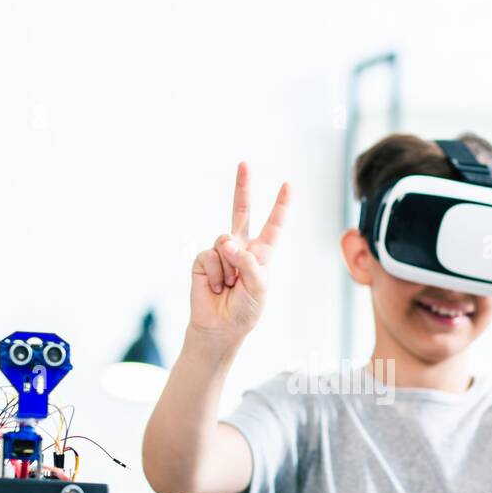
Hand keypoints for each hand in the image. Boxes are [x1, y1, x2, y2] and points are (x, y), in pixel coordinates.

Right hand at [188, 162, 290, 349]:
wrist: (219, 328)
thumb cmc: (245, 310)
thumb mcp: (259, 288)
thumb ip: (249, 263)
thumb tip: (226, 242)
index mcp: (261, 254)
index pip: (273, 225)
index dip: (281, 206)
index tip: (288, 185)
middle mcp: (241, 248)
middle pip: (241, 211)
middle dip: (242, 187)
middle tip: (244, 163)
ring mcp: (221, 252)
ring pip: (225, 241)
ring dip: (229, 267)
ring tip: (230, 286)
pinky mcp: (203, 260)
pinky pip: (210, 256)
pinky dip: (215, 273)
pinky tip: (216, 287)